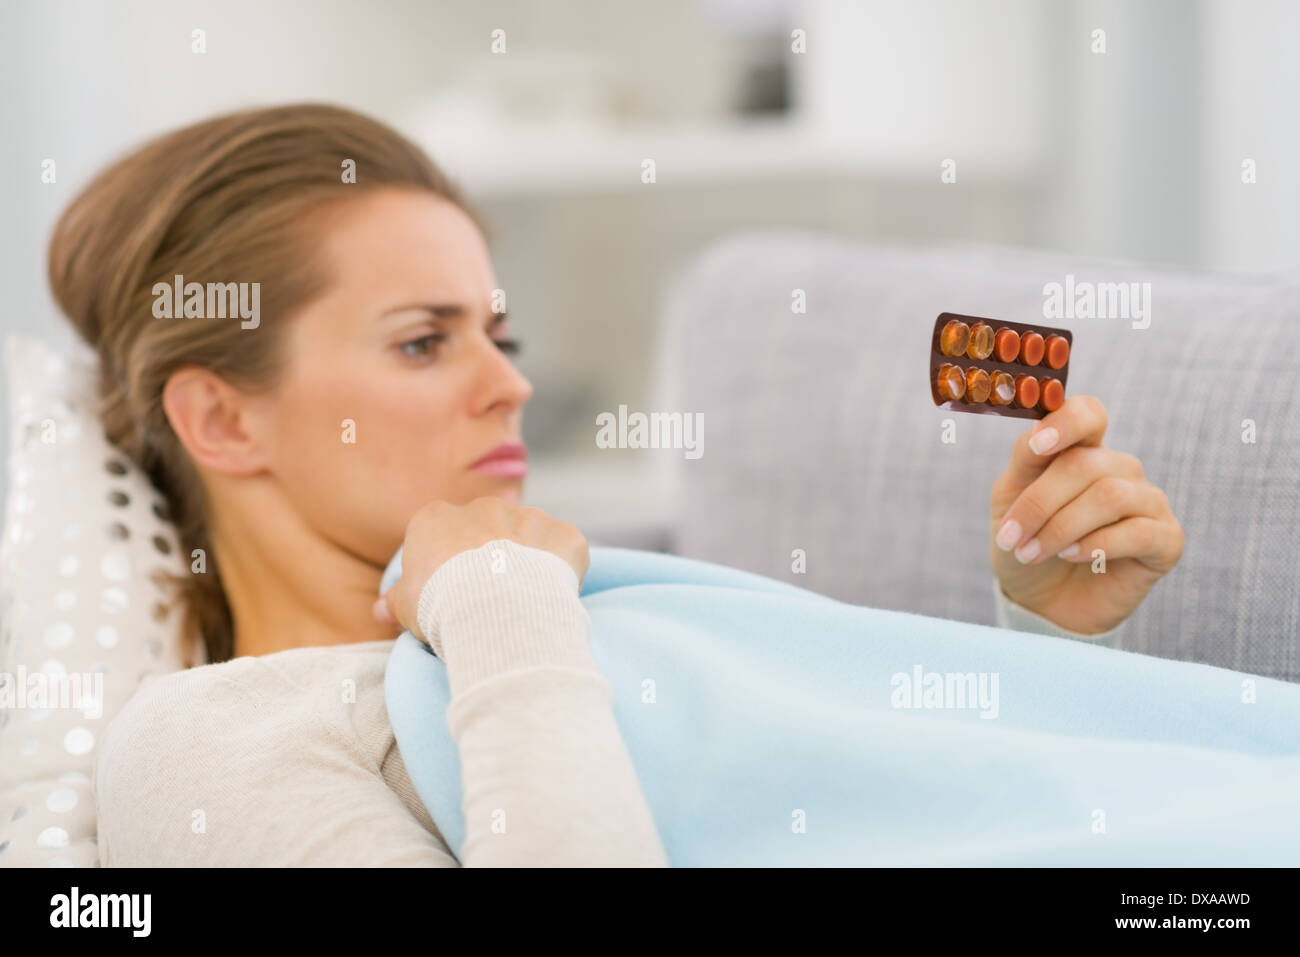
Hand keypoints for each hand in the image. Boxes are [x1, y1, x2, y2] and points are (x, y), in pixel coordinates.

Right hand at [374, 496, 589, 642]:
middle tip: (492, 596)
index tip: (452, 590)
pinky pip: (565, 549)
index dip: (447, 564)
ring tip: (525, 599)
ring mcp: (528, 517)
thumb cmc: (442, 606)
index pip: (440, 534)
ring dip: (529, 560)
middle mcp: (483, 508)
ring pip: (529, 536)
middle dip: (490, 557)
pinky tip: (556, 594)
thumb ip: (396, 602)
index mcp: (437, 518)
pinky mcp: (563, 535)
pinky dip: (564, 568)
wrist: (497, 610)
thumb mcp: (408, 608)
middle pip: (487, 529)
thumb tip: (381, 609)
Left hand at [989, 395, 1183, 634]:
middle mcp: (1120, 469)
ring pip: (1110, 496)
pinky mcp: (1166, 539)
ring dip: (1062, 528)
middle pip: (1085, 465)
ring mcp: (1148, 502)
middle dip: (1039, 504)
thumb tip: (1036, 436)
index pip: (1088, 414)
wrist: (1042, 600)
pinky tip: (1073, 556)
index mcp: (1082, 451)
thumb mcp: (1009, 499)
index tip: (1038, 448)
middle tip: (1011, 538)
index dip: (1066, 424)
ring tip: (1032, 554)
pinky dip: (1098, 544)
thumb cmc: (1027, 542)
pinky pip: (1139, 531)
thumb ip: (1025, 461)